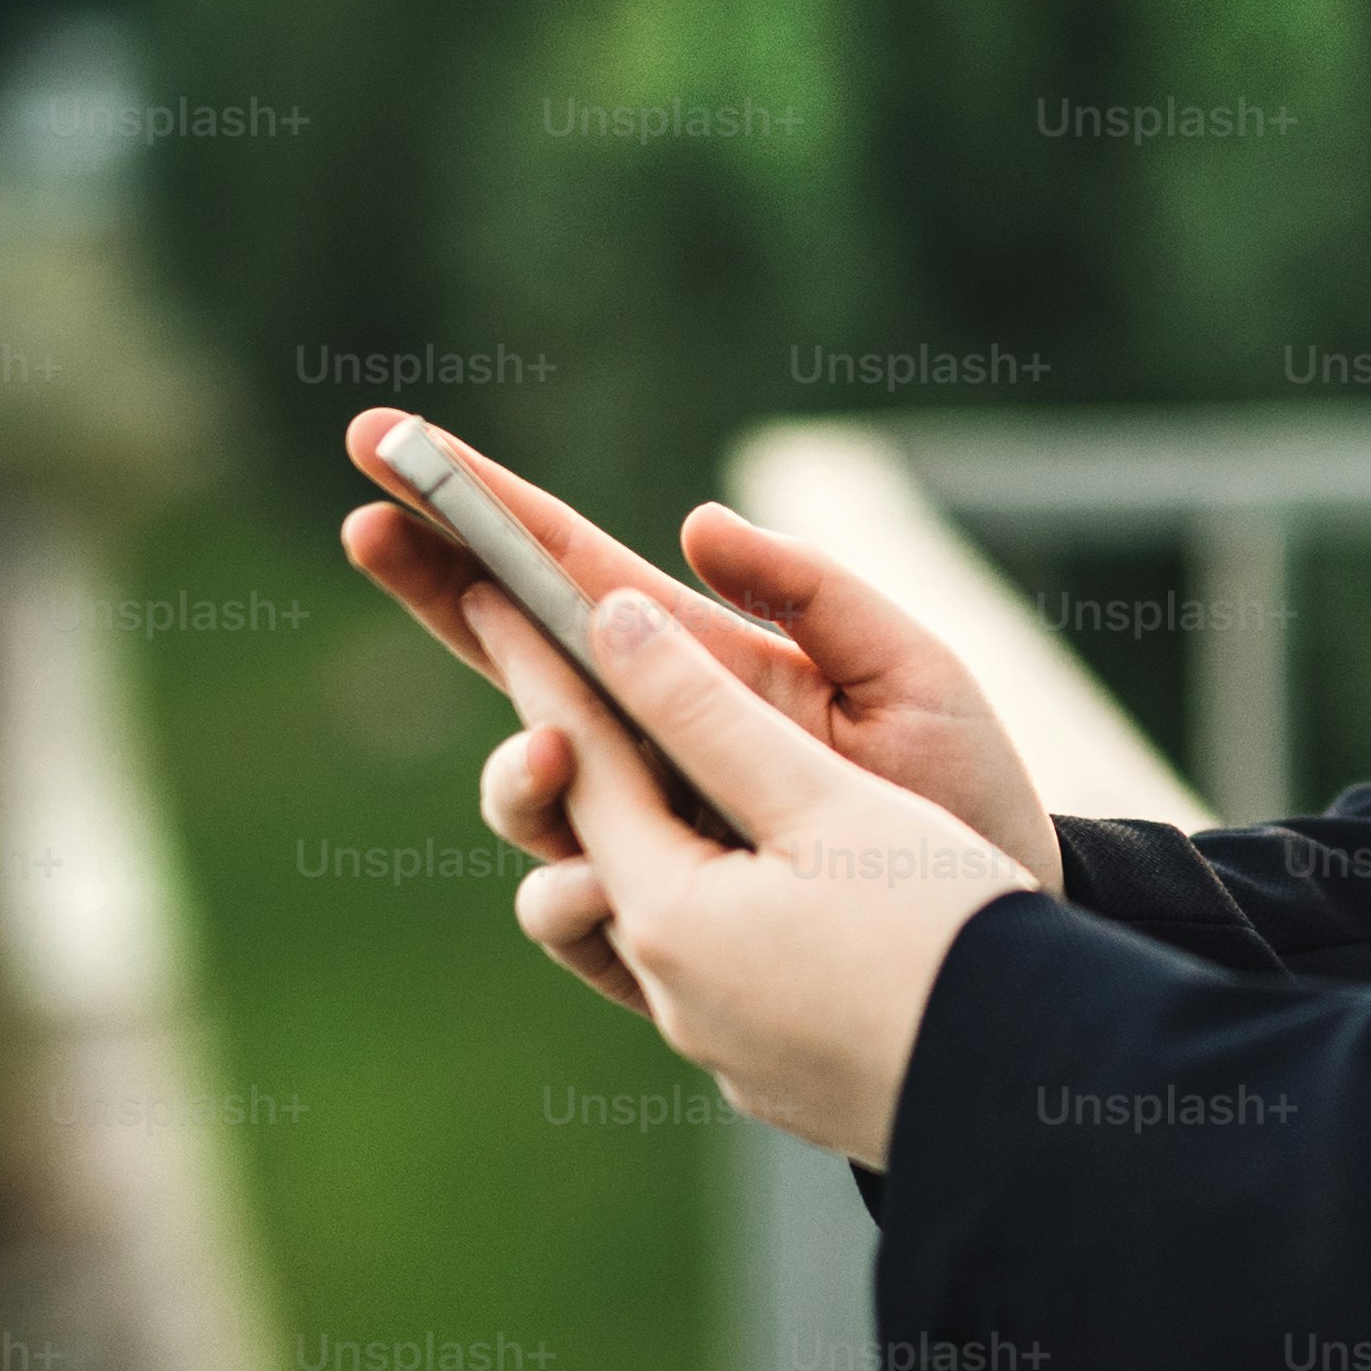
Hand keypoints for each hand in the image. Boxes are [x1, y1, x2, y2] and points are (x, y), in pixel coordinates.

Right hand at [335, 411, 1063, 1016]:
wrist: (1002, 927)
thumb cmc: (965, 788)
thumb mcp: (909, 668)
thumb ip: (815, 594)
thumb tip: (694, 524)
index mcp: (701, 662)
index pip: (568, 575)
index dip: (478, 511)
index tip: (388, 442)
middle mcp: (654, 742)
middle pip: (510, 660)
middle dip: (433, 588)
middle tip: (367, 527)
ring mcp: (651, 835)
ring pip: (529, 796)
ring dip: (511, 768)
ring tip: (547, 750)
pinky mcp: (667, 929)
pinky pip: (578, 916)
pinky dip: (565, 891)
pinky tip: (588, 872)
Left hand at [521, 583, 1035, 1164]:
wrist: (1034, 1094)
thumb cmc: (944, 931)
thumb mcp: (824, 799)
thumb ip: (706, 710)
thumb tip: (612, 621)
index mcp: (668, 915)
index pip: (581, 759)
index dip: (538, 662)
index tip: (489, 587)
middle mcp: (671, 989)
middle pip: (588, 845)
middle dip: (569, 758)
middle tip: (571, 683)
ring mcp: (718, 1040)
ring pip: (633, 920)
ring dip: (625, 844)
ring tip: (652, 783)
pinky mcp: (769, 1069)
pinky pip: (696, 973)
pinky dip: (692, 905)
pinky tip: (740, 882)